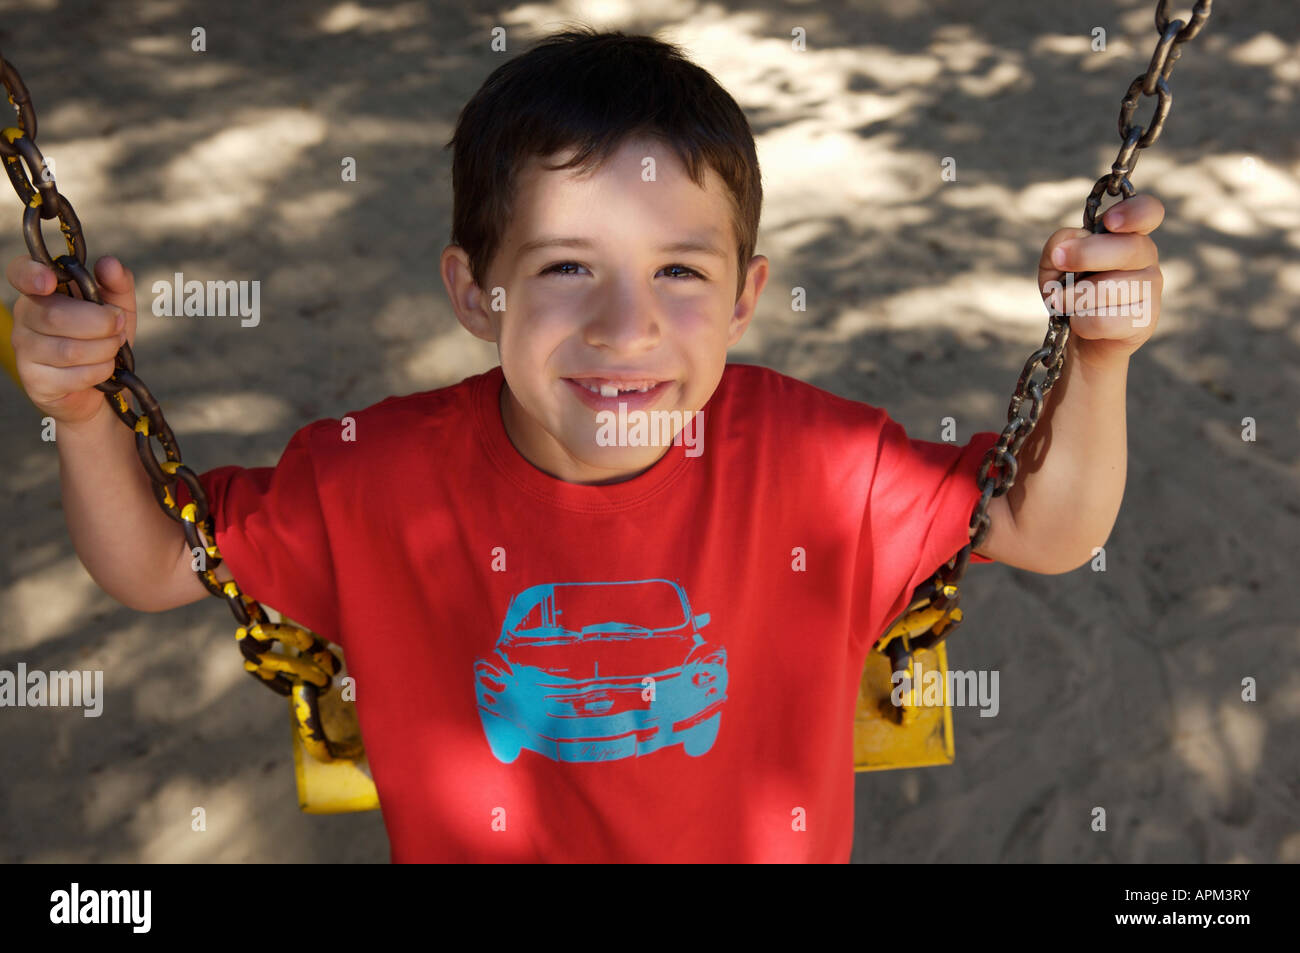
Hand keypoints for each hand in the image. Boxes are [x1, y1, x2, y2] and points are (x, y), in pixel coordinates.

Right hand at [6, 255, 137, 426]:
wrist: (101, 386)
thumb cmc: (103, 338)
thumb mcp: (118, 307)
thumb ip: (117, 283)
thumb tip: (109, 264)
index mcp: (41, 292)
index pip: (20, 274)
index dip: (31, 275)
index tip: (50, 281)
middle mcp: (24, 318)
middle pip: (56, 316)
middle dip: (100, 323)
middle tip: (118, 327)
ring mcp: (25, 351)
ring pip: (69, 350)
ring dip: (105, 349)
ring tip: (114, 348)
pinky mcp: (35, 381)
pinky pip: (74, 376)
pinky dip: (101, 372)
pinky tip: (105, 369)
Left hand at [1038, 194, 1163, 368]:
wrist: (1078, 339)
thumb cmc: (1071, 292)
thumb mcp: (1054, 265)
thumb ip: (1059, 245)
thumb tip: (1071, 241)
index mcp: (1128, 235)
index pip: (1148, 212)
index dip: (1134, 213)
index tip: (1109, 222)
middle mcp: (1146, 258)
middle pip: (1128, 248)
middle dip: (1086, 254)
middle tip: (1059, 261)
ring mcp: (1150, 290)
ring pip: (1111, 288)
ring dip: (1073, 296)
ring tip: (1060, 302)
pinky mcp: (1144, 322)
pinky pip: (1104, 320)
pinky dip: (1080, 322)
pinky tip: (1078, 322)